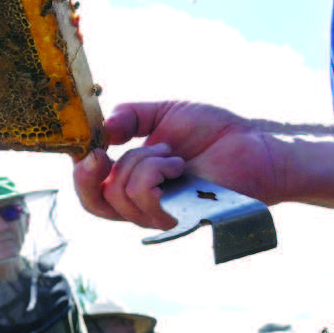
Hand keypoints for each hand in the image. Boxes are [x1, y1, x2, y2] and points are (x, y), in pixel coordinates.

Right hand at [73, 101, 281, 228]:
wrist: (253, 142)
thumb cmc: (213, 131)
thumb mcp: (161, 113)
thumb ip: (128, 117)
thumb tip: (101, 129)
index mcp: (132, 181)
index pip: (91, 191)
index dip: (80, 172)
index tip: (88, 146)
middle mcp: (142, 203)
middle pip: (94, 202)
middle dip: (88, 176)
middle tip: (99, 154)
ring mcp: (160, 214)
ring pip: (120, 193)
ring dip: (141, 162)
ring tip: (171, 152)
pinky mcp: (178, 219)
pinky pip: (144, 199)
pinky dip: (153, 172)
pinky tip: (177, 163)